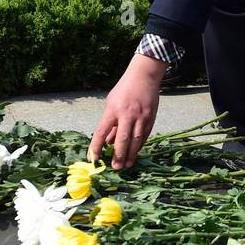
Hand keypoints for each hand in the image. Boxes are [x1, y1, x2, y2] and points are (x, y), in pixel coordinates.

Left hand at [88, 54, 165, 169]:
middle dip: (118, 155)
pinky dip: (139, 146)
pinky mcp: (151, 118)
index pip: (101, 132)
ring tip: (127, 165)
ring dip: (131, 155)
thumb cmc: (124, 89)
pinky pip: (145, 135)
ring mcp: (141, 117)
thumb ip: (110, 123)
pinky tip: (135, 153)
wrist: (144, 77)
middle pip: (122, 139)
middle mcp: (127, 115)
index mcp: (113, 110)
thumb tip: (107, 142)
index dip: (96, 147)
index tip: (93, 159)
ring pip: (136, 140)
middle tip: (115, 167)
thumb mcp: (111, 103)